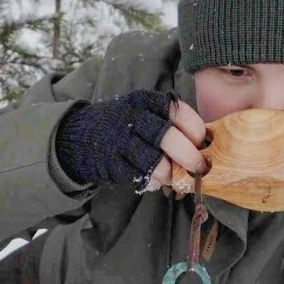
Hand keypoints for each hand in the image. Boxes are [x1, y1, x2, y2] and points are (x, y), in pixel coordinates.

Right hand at [54, 90, 207, 188]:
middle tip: (200, 168)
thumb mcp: (142, 111)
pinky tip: (156, 181)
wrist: (79, 136)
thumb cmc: (123, 124)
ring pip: (155, 162)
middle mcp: (133, 118)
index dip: (196, 130)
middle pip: (169, 137)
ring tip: (175, 177)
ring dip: (171, 174)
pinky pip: (140, 177)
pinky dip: (153, 182)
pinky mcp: (112, 164)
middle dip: (190, 156)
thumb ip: (168, 122)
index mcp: (145, 101)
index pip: (179, 112)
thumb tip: (202, 145)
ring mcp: (121, 142)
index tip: (203, 143)